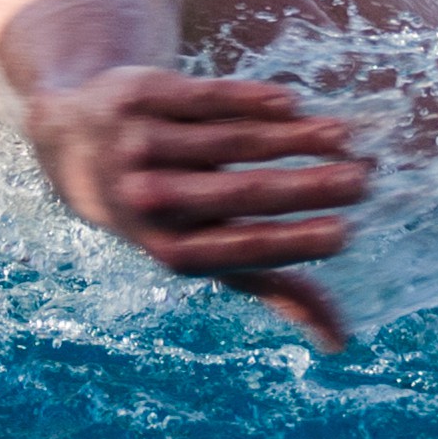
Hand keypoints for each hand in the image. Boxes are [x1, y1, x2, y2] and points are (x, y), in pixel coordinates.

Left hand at [23, 67, 368, 348]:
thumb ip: (272, 286)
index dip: (291, 242)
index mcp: (168, 247)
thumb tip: (340, 341)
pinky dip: (251, 99)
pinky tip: (294, 104)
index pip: (237, 248)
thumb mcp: (205, 251)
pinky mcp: (139, 96)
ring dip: (295, 138)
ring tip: (345, 136)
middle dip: (307, 187)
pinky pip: (206, 98)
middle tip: (364, 180)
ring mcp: (140, 144)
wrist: (73, 139)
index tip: (345, 233)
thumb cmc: (161, 207)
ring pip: (231, 140)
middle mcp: (148, 198)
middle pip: (239, 191)